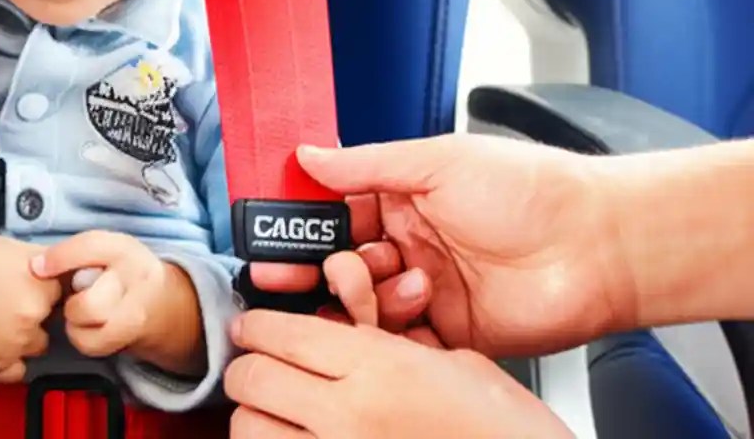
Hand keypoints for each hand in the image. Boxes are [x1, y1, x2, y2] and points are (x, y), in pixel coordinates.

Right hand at [0, 231, 61, 382]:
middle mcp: (29, 315)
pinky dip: (9, 360)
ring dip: (24, 335)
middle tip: (8, 299)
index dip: (45, 289)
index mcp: (39, 285)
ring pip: (37, 346)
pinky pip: (17, 371)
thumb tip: (68, 270)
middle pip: (51, 321)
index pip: (62, 293)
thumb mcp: (13, 248)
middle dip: (35, 311)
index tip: (29, 286)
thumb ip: (45, 262)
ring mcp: (12, 342)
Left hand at [31, 230, 203, 374]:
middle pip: (88, 296)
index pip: (90, 247)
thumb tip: (35, 266)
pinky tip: (87, 327)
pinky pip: (89, 342)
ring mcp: (136, 311)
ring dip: (74, 318)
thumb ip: (78, 253)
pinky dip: (80, 337)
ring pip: (87, 318)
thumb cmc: (124, 274)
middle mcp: (135, 277)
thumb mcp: (109, 251)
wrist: (168, 306)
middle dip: (72, 299)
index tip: (37, 267)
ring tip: (81, 312)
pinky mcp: (130, 337)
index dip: (59, 258)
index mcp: (125, 249)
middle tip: (74, 297)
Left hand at [224, 310, 573, 438]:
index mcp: (381, 367)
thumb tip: (343, 334)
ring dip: (254, 415)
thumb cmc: (507, 431)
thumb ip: (390, 345)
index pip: (281, 333)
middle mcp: (351, 415)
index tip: (251, 326)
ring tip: (271, 411)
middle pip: (252, 378)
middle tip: (254, 365)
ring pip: (250, 428)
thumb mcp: (455, 364)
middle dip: (246, 368)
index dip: (256, 325)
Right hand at [251, 135, 631, 356]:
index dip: (300, 227)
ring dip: (364, 295)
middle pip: (337, 264)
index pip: (333, 214)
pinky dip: (388, 332)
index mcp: (403, 200)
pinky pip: (396, 340)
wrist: (596, 245)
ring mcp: (426, 290)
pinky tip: (406, 309)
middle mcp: (409, 245)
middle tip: (287, 275)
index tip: (272, 235)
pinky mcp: (446, 332)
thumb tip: (309, 153)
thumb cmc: (532, 189)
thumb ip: (365, 165)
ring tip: (397, 280)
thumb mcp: (438, 160)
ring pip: (361, 305)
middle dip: (313, 270)